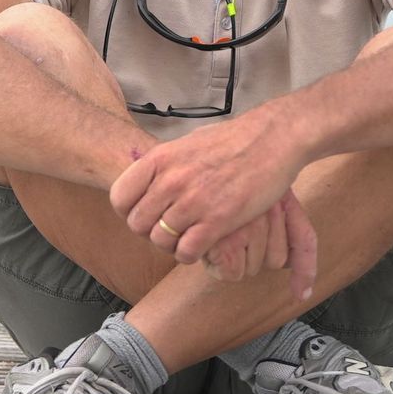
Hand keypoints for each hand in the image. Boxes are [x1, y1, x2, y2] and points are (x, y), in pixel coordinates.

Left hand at [108, 111, 317, 299]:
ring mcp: (193, 201)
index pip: (119, 198)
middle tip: (169, 229)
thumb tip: (146, 181)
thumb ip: (164, 165)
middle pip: (137, 224)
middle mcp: (171, 180)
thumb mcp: (186, 143)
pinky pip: (187, 251)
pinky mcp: (217, 220)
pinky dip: (190, 254)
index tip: (145, 214)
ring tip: (187, 236)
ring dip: (172, 245)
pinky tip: (202, 245)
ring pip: (160, 241)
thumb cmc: (231, 141)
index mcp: (159, 159)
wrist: (272, 139)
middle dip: (150, 232)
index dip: (129, 212)